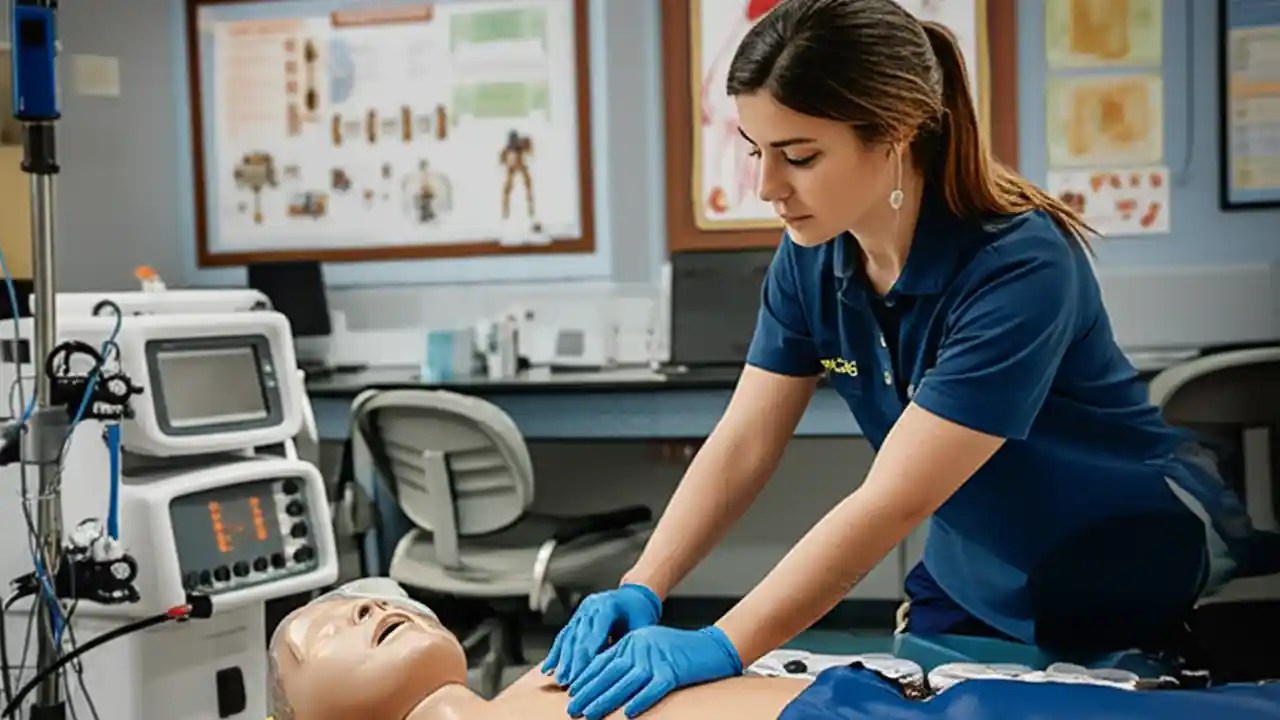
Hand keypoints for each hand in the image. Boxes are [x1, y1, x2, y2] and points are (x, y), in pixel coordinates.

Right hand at [541, 584, 661, 686]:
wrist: (634, 594)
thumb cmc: (641, 613)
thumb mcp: (641, 627)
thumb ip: (627, 645)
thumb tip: (616, 669)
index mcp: (608, 605)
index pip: (595, 632)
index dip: (588, 654)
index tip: (582, 673)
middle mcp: (591, 606)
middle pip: (579, 636)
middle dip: (573, 661)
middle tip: (567, 682)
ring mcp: (582, 611)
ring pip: (569, 637)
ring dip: (563, 660)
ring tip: (559, 680)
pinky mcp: (576, 618)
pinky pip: (564, 636)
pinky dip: (556, 653)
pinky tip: (548, 668)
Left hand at [565, 625, 742, 719]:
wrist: (712, 646)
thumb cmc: (680, 649)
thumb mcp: (649, 646)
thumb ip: (628, 656)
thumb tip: (605, 677)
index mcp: (633, 640)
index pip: (603, 661)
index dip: (586, 679)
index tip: (572, 694)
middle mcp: (641, 646)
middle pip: (609, 672)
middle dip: (588, 692)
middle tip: (573, 708)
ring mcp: (657, 658)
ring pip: (626, 682)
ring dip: (606, 700)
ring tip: (590, 714)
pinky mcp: (673, 671)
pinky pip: (653, 689)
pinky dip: (640, 701)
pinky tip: (628, 713)